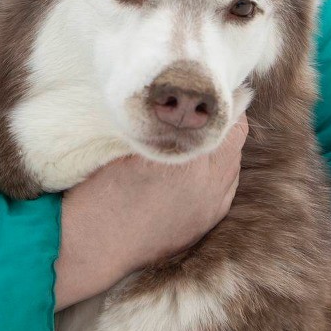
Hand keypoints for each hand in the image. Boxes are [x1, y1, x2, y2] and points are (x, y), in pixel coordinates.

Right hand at [53, 114, 247, 309]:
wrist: (94, 242)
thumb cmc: (103, 187)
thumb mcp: (131, 142)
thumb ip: (165, 122)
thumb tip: (182, 100)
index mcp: (191, 161)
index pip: (225, 118)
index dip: (217, 99)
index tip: (205, 88)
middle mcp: (210, 185)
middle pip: (236, 140)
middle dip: (222, 121)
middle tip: (203, 107)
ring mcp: (212, 207)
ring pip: (233, 165)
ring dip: (221, 148)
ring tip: (199, 135)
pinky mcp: (207, 222)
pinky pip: (225, 189)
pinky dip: (217, 173)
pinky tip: (197, 166)